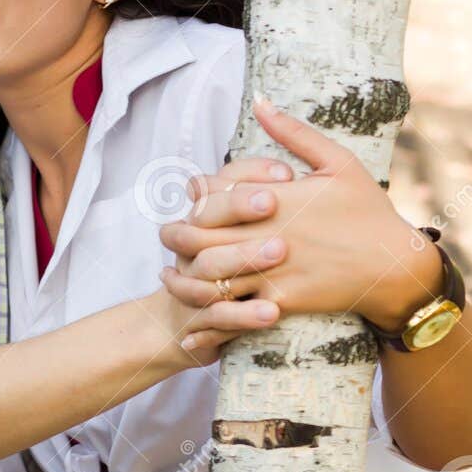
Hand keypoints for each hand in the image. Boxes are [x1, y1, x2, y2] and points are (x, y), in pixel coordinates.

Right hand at [143, 154, 294, 364]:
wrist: (184, 331)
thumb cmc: (237, 270)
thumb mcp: (248, 230)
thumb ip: (261, 191)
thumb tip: (279, 140)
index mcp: (204, 221)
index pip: (215, 184)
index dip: (247, 175)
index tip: (287, 174)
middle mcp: (193, 247)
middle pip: (204, 218)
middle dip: (238, 208)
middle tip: (275, 203)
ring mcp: (191, 283)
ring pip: (208, 266)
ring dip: (242, 258)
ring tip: (280, 253)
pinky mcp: (199, 321)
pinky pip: (217, 315)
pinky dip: (243, 314)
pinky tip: (273, 311)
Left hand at [159, 96, 442, 328]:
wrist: (395, 266)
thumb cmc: (367, 210)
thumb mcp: (337, 162)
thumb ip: (293, 133)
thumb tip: (260, 100)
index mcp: (275, 198)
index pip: (211, 196)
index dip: (195, 198)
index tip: (193, 201)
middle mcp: (266, 234)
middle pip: (198, 238)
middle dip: (176, 238)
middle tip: (168, 239)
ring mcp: (271, 271)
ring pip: (209, 278)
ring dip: (185, 279)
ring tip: (172, 277)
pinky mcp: (279, 302)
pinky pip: (233, 313)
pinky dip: (210, 319)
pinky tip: (197, 321)